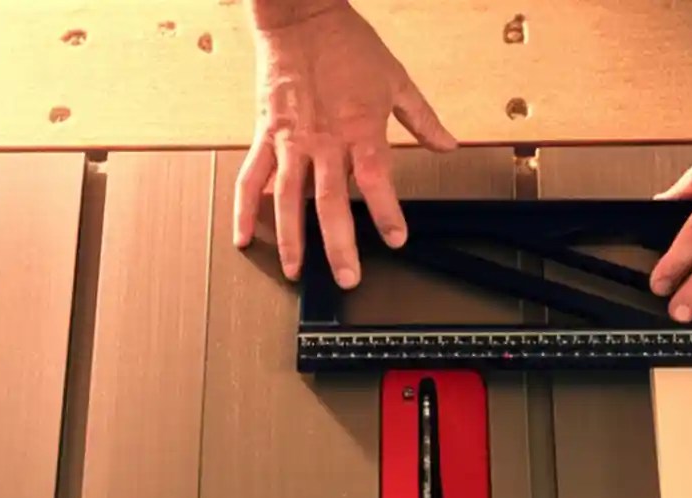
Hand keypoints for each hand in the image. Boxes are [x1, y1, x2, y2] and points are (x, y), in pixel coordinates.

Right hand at [234, 2, 455, 287]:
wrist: (300, 17)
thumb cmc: (348, 44)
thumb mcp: (396, 79)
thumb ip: (422, 119)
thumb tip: (448, 145)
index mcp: (360, 129)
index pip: (376, 180)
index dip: (386, 213)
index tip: (395, 240)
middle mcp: (324, 142)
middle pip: (330, 202)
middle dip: (338, 244)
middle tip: (347, 277)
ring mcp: (290, 141)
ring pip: (288, 199)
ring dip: (290, 239)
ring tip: (295, 271)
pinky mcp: (265, 135)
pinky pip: (250, 177)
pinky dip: (245, 208)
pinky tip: (244, 237)